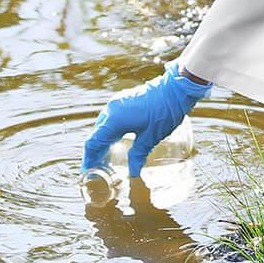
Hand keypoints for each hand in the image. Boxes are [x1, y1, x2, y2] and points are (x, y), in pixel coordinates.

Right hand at [82, 59, 212, 179]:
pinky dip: (109, 131)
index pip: (94, 142)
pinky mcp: (124, 100)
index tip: (88, 171)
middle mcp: (111, 110)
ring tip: (106, 157)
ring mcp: (117, 102)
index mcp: (114, 120)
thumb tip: (133, 173)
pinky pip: (111, 118)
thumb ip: (138, 155)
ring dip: (102, 141)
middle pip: (97, 134)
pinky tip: (116, 140)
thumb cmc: (164, 112)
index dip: (89, 158)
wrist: (175, 89)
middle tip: (97, 168)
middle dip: (95, 151)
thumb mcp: (151, 137)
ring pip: (103, 125)